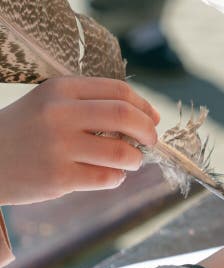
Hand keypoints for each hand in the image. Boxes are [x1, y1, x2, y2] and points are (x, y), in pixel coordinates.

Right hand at [0, 77, 159, 204]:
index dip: (144, 106)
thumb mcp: (50, 104)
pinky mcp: (59, 177)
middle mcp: (60, 114)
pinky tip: (106, 175)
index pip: (119, 91)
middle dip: (148, 131)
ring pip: (123, 153)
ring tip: (129, 161)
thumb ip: (90, 105)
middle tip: (152, 141)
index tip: (152, 119)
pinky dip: (116, 177)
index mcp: (60, 89)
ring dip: (135, 159)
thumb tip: (146, 118)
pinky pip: (108, 178)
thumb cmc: (26, 131)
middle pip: (126, 117)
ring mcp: (59, 146)